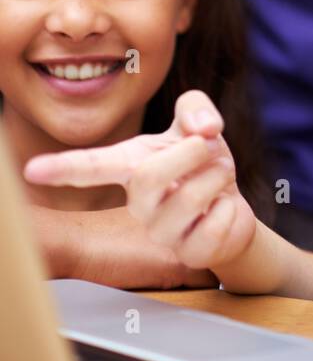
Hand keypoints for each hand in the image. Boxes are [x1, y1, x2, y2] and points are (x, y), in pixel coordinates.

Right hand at [24, 90, 256, 270]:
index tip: (32, 170)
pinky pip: (214, 226)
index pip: (91, 167)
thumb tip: (203, 126)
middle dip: (190, 152)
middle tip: (208, 145)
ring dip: (218, 175)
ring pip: (189, 198)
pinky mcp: (190, 254)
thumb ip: (196, 106)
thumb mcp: (199, 122)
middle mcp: (138, 203)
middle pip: (148, 176)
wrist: (232, 202)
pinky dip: (230, 207)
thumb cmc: (203, 162)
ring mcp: (160, 233)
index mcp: (131, 166)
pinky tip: (223, 207)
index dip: (62, 168)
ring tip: (219, 175)